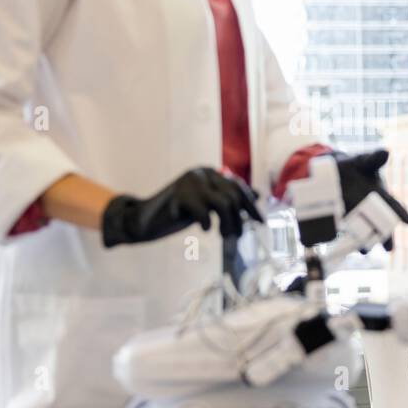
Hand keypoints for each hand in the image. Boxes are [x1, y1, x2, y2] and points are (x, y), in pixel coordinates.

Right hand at [101, 167, 262, 246]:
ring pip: (224, 204)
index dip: (250, 205)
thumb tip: (259, 193)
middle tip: (236, 236)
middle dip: (239, 219)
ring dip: (228, 224)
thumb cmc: (180, 212)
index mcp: (209, 172)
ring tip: (223, 235)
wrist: (146, 219)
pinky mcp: (180, 195)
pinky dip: (207, 224)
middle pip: (233, 196)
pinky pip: (204, 212)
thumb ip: (229, 197)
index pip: (238, 187)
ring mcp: (190, 182)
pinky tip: (205, 230)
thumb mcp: (208, 203)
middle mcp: (202, 172)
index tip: (261, 222)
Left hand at [330, 150, 407, 249]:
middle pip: (380, 226)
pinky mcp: (341, 221)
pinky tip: (341, 245)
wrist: (335, 173)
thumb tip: (385, 152)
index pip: (394, 206)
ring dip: (364, 242)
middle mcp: (371, 210)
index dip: (401, 213)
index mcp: (381, 197)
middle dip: (385, 237)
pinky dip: (343, 239)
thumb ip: (374, 159)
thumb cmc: (356, 168)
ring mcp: (356, 217)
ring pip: (363, 233)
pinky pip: (343, 232)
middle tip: (390, 248)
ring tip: (364, 251)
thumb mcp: (364, 161)